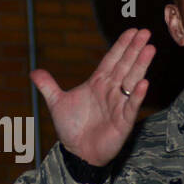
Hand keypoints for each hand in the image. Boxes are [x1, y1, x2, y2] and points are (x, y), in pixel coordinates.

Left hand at [31, 29, 154, 166]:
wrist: (77, 152)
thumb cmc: (72, 128)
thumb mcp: (56, 103)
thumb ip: (48, 86)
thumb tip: (33, 72)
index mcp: (97, 83)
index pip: (111, 60)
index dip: (121, 45)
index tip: (132, 31)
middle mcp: (111, 91)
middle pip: (125, 66)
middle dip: (135, 49)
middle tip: (146, 32)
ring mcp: (119, 105)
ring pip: (132, 81)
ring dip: (140, 65)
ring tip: (150, 49)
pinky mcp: (123, 121)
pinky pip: (131, 106)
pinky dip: (138, 95)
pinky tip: (145, 83)